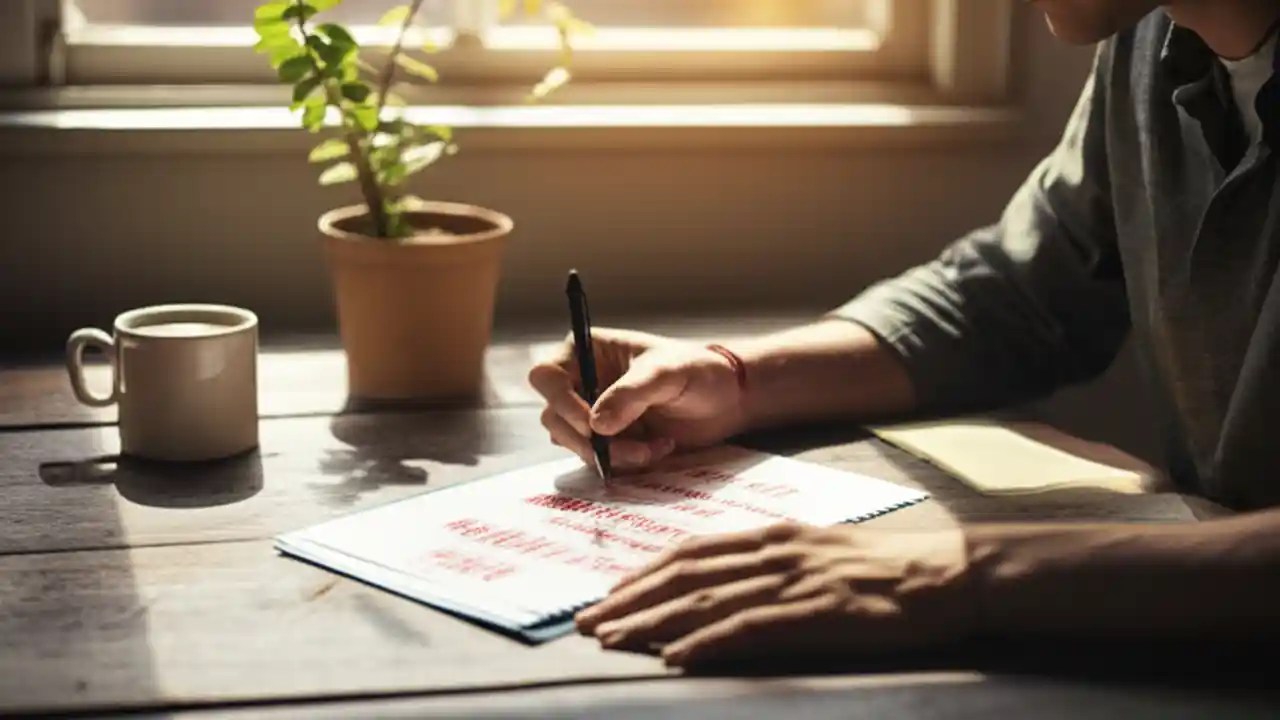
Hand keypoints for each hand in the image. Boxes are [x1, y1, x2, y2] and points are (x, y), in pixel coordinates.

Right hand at [528, 328, 747, 471]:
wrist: (726, 400)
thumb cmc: (698, 371)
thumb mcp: (667, 373)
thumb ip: (631, 394)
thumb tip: (596, 425)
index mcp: (588, 351)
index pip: (546, 375)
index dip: (560, 401)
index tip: (592, 424)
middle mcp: (582, 381)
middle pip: (553, 417)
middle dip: (589, 439)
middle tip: (630, 446)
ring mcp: (592, 414)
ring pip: (573, 444)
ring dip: (610, 454)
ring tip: (653, 447)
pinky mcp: (607, 441)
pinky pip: (596, 460)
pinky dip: (623, 463)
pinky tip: (657, 449)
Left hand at [574, 521, 976, 668]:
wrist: (948, 573)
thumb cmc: (887, 567)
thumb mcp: (819, 551)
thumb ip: (772, 562)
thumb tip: (725, 585)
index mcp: (773, 535)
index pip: (690, 550)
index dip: (643, 572)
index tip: (608, 593)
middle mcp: (774, 551)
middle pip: (684, 573)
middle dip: (630, 598)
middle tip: (588, 622)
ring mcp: (794, 580)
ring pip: (706, 599)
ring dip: (652, 622)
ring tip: (613, 640)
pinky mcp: (817, 612)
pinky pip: (750, 627)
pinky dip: (707, 641)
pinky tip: (677, 657)